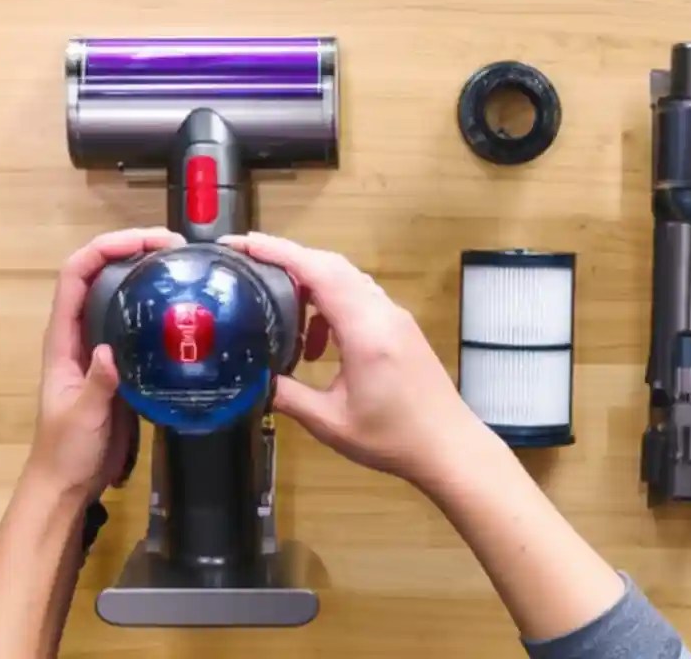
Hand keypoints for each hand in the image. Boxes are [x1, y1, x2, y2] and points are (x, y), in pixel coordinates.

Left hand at [28, 227, 186, 499]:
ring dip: (147, 273)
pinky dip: (158, 308)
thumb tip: (109, 351)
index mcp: (63, 339)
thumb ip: (95, 386)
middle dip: (133, 250)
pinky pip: (138, 325)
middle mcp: (80, 334)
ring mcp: (101, 347)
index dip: (105, 249)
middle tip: (177, 248)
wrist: (69, 483)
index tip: (146, 241)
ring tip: (185, 267)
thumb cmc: (65, 451)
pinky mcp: (122, 364)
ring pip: (120, 295)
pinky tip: (187, 310)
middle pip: (100, 274)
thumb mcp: (81, 418)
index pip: (76, 276)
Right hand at [220, 232, 493, 488]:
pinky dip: (331, 305)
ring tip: (278, 312)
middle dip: (287, 260)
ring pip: (346, 279)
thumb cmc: (392, 438)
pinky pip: (360, 297)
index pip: (318, 271)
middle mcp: (383, 312)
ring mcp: (395, 317)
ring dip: (310, 285)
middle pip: (331, 265)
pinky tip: (317, 344)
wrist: (448, 446)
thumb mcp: (329, 422)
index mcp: (365, 330)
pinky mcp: (400, 327)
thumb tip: (251, 379)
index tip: (242, 244)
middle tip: (247, 265)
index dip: (277, 252)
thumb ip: (287, 396)